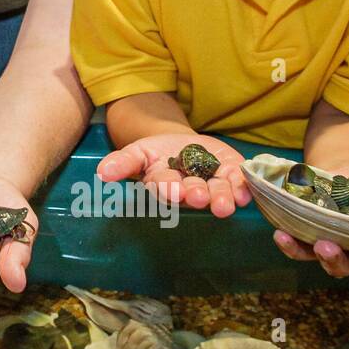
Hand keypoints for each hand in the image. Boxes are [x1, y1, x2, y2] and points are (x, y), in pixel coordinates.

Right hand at [99, 132, 250, 215]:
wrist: (180, 145)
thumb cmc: (155, 153)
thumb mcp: (137, 152)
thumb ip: (122, 162)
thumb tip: (102, 173)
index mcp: (164, 185)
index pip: (164, 188)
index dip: (168, 189)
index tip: (172, 191)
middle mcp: (189, 190)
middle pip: (193, 193)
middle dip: (197, 195)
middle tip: (199, 197)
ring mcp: (213, 183)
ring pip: (218, 192)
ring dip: (222, 197)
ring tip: (226, 203)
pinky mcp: (232, 174)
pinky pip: (239, 182)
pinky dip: (243, 187)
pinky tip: (246, 191)